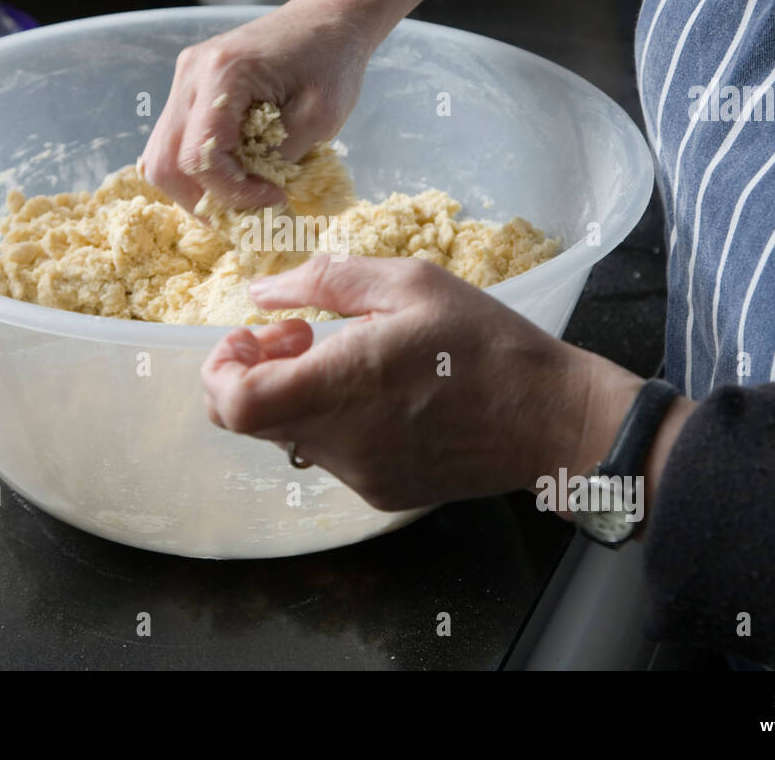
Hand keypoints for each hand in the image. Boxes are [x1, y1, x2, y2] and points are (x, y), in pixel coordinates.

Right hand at [140, 0, 373, 212]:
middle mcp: (191, 74)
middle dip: (205, 202)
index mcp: (223, 72)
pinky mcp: (191, 88)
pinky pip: (175, 142)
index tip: (273, 199)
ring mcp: (186, 80)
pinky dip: (197, 171)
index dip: (232, 192)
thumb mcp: (320, 118)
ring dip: (196, 191)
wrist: (329, 18)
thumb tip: (249, 201)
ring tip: (238, 203)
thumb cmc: (333, 61)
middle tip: (247, 217)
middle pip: (166, 163)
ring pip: (161, 157)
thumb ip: (279, 159)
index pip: (199, 156)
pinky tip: (232, 179)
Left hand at [200, 255, 649, 511]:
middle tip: (295, 334)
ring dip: (293, 393)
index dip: (222, 369)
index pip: (234, 404)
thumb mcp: (410, 283)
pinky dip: (329, 419)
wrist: (552, 420)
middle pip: (247, 422)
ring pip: (287, 436)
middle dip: (252, 371)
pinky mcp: (379, 493)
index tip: (252, 335)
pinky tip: (375, 391)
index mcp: (343, 385)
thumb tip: (260, 293)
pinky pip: (327, 454)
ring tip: (346, 356)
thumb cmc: (486, 342)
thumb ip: (325, 281)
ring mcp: (359, 475)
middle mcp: (342, 442)